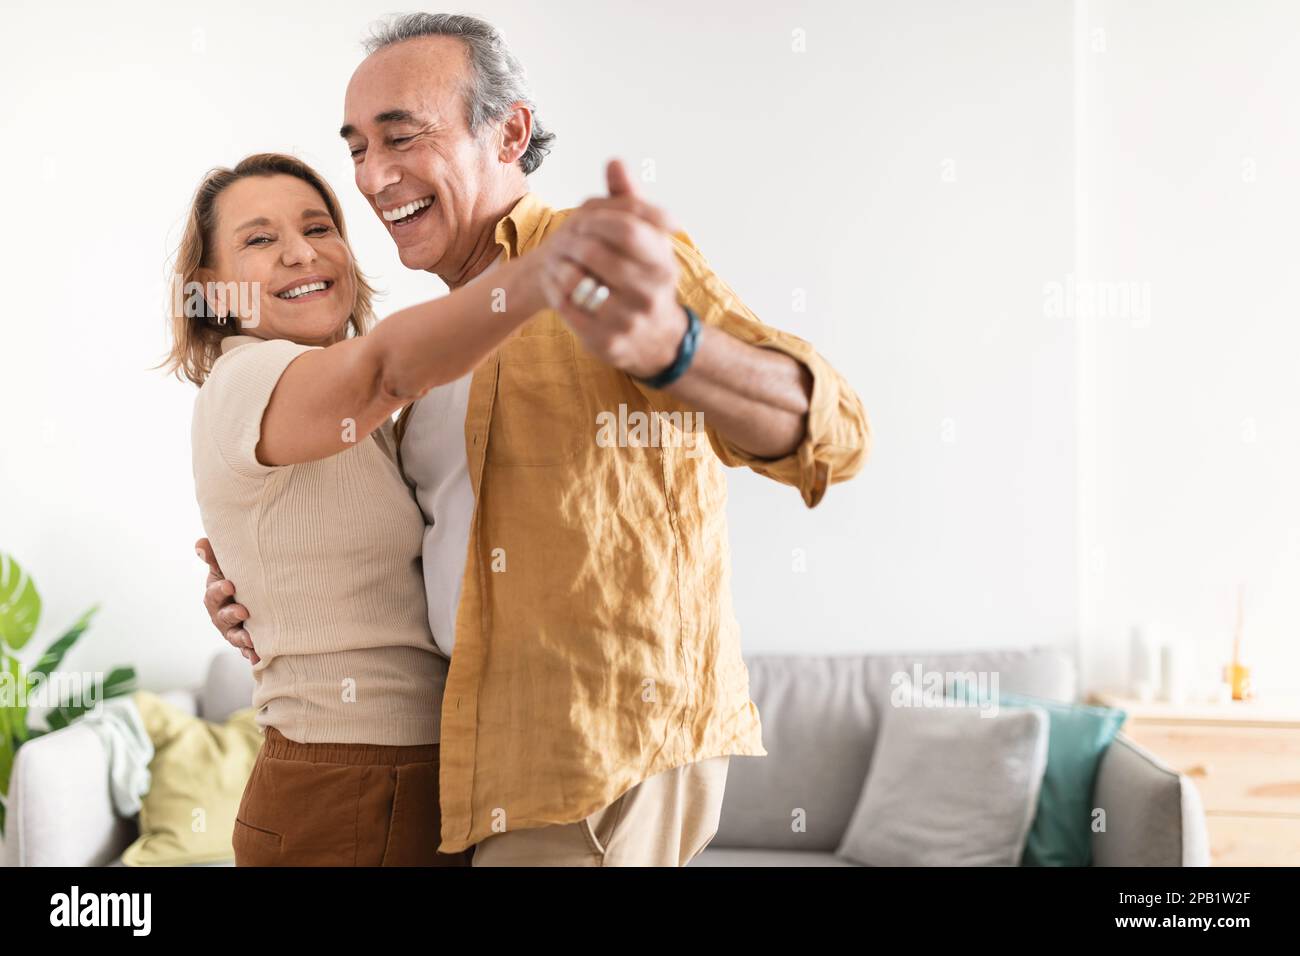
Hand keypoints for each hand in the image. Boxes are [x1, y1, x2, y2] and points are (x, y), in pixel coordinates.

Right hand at [196, 537, 257, 663]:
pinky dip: (252, 654)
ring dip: (241, 638)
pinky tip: (257, 657)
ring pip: (234, 636)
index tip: (230, 585)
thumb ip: (214, 557)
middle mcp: (221, 615)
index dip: (219, 590)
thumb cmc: (236, 580)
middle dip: (231, 615)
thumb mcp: (225, 569)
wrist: (253, 600)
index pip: (213, 593)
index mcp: (215, 596)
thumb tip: (201, 543)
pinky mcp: (246, 642)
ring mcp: (233, 630)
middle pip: (223, 617)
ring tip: (250, 639)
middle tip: (244, 612)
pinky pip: (248, 650)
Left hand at [540, 159, 686, 379]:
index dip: (598, 218)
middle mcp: (651, 293)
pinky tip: (561, 286)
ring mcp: (629, 321)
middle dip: (573, 241)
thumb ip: (629, 200)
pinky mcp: (608, 343)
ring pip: (577, 282)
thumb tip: (614, 161)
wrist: (659, 340)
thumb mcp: (648, 239)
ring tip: (562, 261)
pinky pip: (568, 309)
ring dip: (562, 266)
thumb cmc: (646, 276)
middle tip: (566, 240)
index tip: (584, 219)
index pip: (627, 228)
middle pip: (596, 252)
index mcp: (663, 262)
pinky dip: (558, 292)